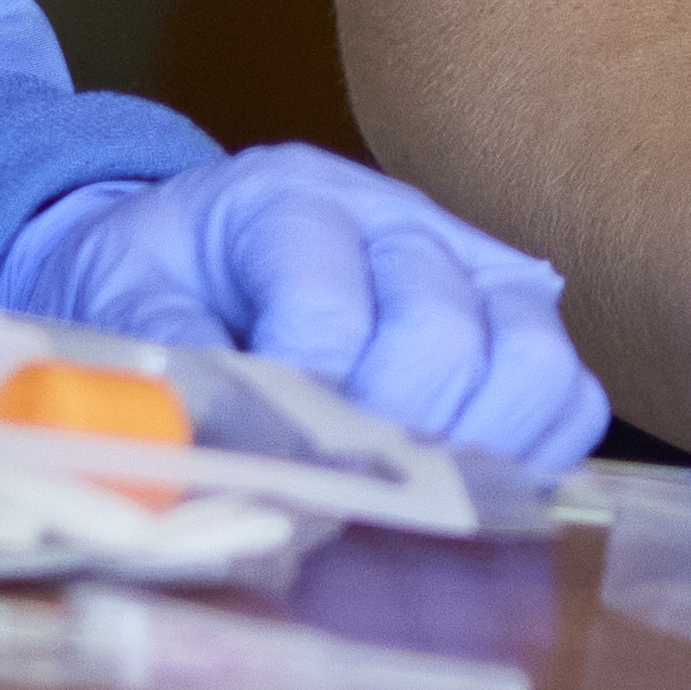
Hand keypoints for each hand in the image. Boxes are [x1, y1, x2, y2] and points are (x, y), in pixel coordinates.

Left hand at [8, 141, 599, 465]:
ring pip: (533, 358)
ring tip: (414, 489)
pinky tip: (466, 482)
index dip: (302, 403)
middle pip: (441, 334)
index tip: (266, 451)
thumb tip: (204, 446)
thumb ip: (163, 360)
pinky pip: (571, 395)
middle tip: (340, 482)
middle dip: (389, 433)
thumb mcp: (118, 298)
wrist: (189, 249)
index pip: (326, 312)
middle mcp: (395, 220)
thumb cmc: (159, 278)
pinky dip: (537, 453)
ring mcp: (469, 265)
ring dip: (478, 445)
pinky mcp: (511, 320)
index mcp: (288, 200)